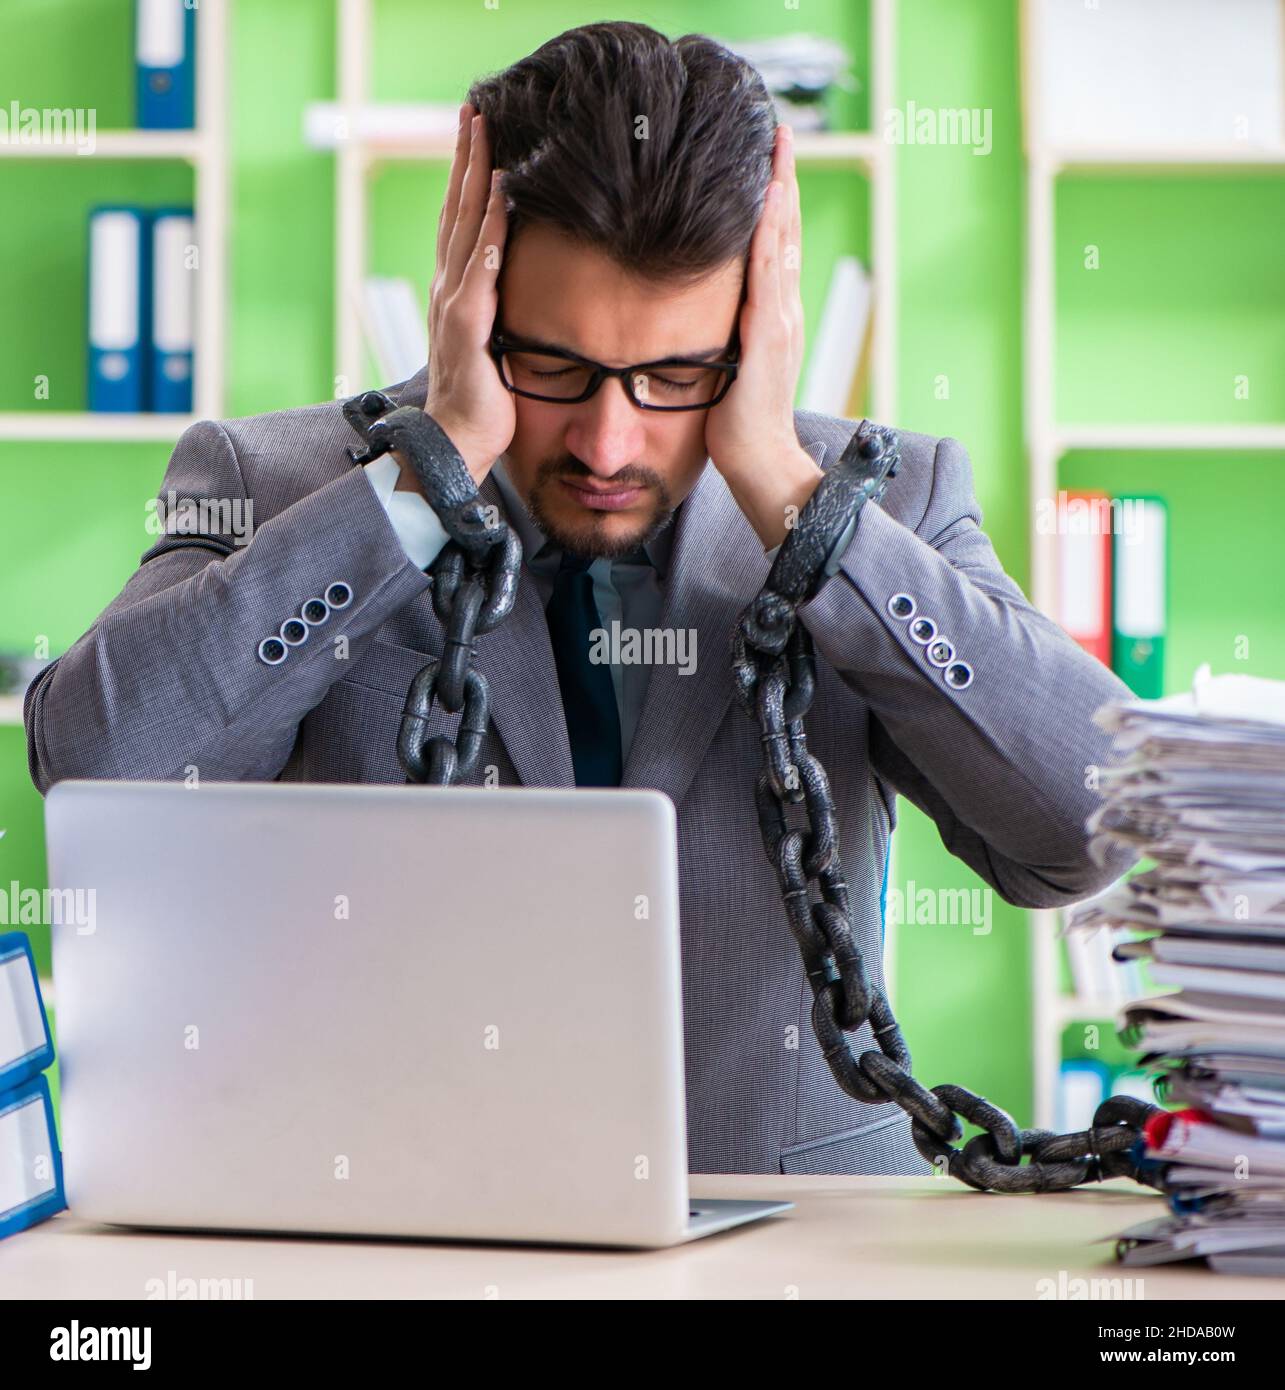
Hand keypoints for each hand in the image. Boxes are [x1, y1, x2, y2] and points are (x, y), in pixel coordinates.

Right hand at [397, 103, 513, 492]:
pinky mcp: (466, 329)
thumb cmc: (480, 402)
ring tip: (485, 134)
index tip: (478, 132)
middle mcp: (449, 289)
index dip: (468, 175)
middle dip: (467, 158)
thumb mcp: (492, 344)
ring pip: (465, 229)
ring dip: (475, 179)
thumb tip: (521, 288)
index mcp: (455, 291)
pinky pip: (480, 273)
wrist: (455, 443)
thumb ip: (500, 311)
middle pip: (458, 210)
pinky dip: (490, 235)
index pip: (462, 221)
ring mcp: (454, 306)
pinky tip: (501, 201)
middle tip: (476, 108)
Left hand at [703, 125, 820, 548]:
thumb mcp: (725, 367)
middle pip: (784, 232)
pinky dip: (768, 236)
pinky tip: (765, 203)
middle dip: (783, 180)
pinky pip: (768, 275)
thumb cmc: (734, 424)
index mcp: (771, 316)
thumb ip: (722, 335)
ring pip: (781, 243)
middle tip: (778, 131)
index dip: (772, 202)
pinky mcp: (769, 336)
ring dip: (780, 194)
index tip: (767, 160)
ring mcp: (780, 321)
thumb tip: (698, 314)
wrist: (756, 462)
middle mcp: (783, 310)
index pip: (772, 247)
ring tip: (777, 148)